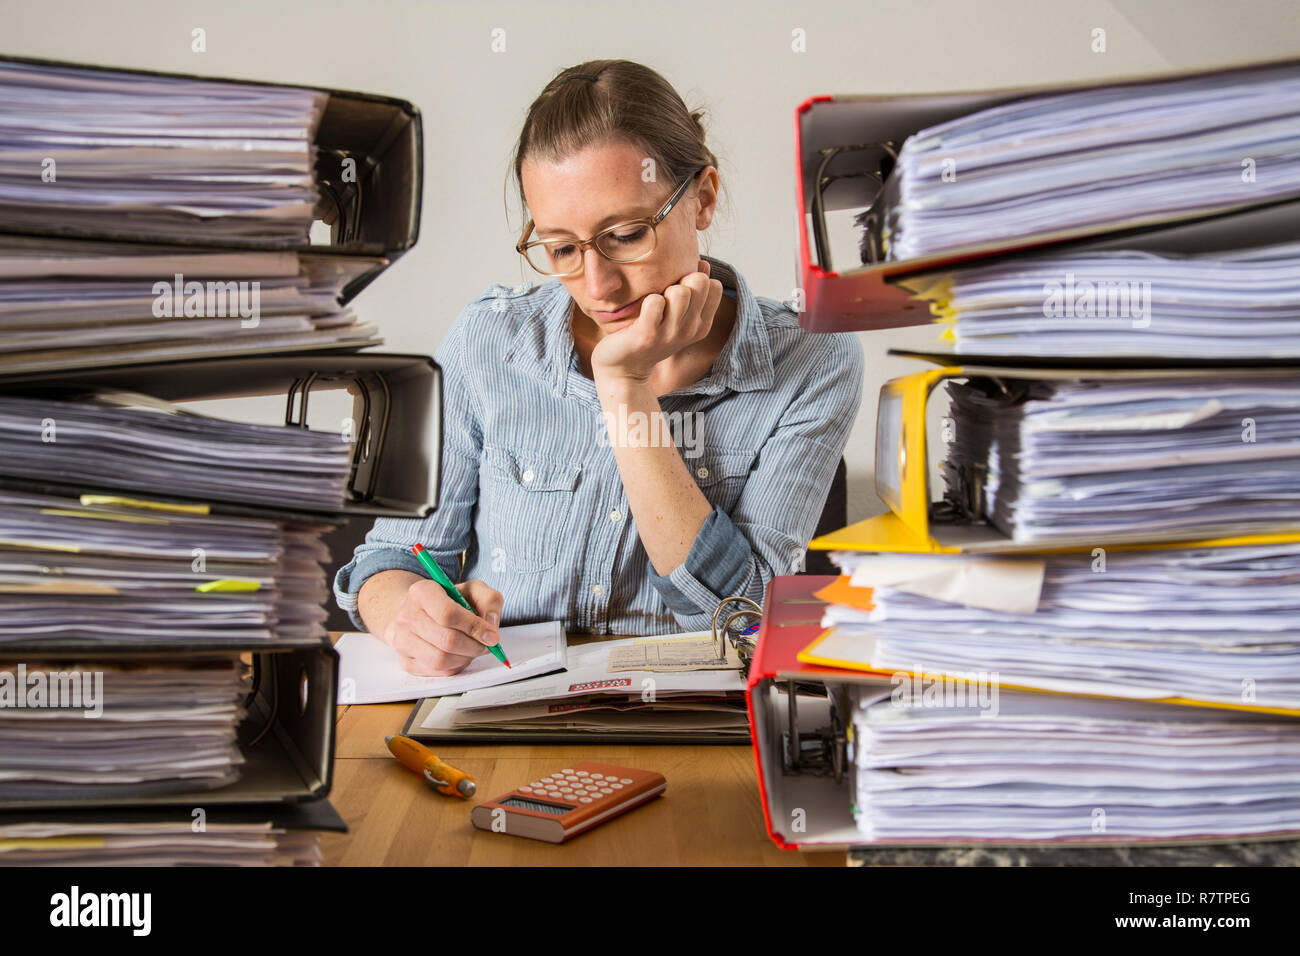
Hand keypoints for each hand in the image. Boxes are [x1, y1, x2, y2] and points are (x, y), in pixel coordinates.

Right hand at [379, 578, 503, 676]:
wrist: (419, 612)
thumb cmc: (448, 601)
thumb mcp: (472, 590)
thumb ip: (489, 600)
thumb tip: (491, 626)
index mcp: (422, 592)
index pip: (448, 614)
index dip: (474, 627)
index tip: (492, 635)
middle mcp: (406, 616)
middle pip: (447, 641)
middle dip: (474, 646)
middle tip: (485, 644)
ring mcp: (402, 640)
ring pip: (440, 660)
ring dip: (465, 658)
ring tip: (472, 649)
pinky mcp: (405, 661)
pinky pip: (436, 672)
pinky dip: (454, 666)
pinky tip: (459, 655)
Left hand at [590, 258, 723, 383]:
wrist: (624, 368)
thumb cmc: (650, 333)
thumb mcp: (678, 315)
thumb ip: (693, 289)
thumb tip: (704, 263)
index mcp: (702, 324)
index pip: (715, 285)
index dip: (696, 280)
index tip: (679, 291)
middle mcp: (691, 330)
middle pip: (699, 282)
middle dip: (681, 280)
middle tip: (664, 295)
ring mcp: (670, 334)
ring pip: (680, 291)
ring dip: (663, 290)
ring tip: (652, 304)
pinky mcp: (647, 335)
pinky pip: (654, 301)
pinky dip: (646, 300)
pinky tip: (640, 312)